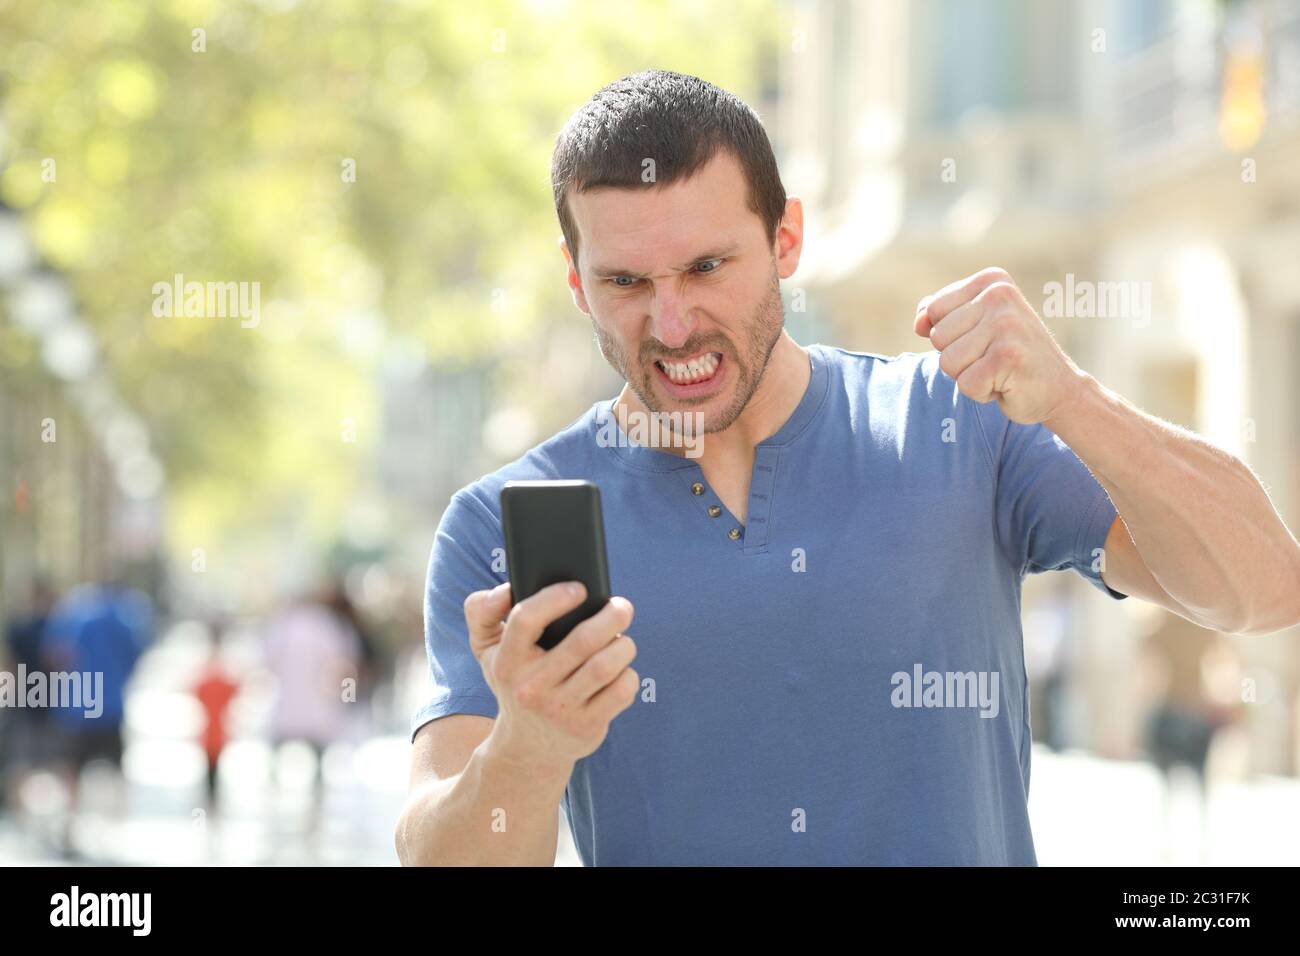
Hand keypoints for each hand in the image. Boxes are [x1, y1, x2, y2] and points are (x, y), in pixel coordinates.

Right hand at [463, 581, 637, 769]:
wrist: (527, 746)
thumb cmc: (514, 681)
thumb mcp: (487, 649)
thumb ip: (483, 610)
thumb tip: (506, 590)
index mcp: (507, 662)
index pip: (526, 620)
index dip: (555, 598)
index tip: (580, 588)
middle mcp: (531, 688)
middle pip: (582, 642)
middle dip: (611, 617)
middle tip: (622, 607)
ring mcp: (559, 711)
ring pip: (605, 666)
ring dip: (623, 646)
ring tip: (623, 639)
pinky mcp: (585, 728)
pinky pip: (620, 692)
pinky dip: (628, 675)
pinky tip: (621, 671)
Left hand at [914, 267, 1086, 425]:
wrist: (1060, 389)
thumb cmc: (1011, 357)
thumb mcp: (976, 327)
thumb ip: (941, 316)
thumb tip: (919, 320)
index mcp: (991, 281)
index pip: (933, 310)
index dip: (950, 336)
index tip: (984, 339)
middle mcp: (999, 295)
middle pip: (937, 337)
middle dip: (959, 359)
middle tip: (993, 358)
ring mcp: (1005, 324)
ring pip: (948, 362)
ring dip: (969, 376)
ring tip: (999, 370)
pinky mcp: (1008, 356)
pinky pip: (966, 384)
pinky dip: (982, 393)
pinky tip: (1007, 384)